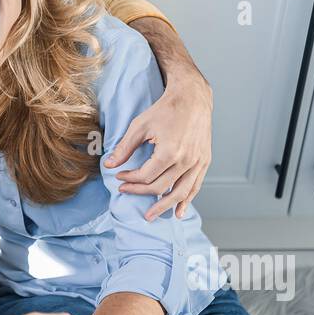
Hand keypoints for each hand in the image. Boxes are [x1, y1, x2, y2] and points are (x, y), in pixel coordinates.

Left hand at [104, 71, 212, 220]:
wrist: (192, 98)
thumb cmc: (165, 110)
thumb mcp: (140, 125)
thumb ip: (125, 147)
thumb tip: (109, 165)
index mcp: (169, 152)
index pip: (146, 176)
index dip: (130, 179)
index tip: (119, 176)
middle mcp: (186, 161)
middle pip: (160, 187)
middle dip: (140, 191)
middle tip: (126, 191)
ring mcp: (197, 163)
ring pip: (180, 193)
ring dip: (164, 207)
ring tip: (150, 216)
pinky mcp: (204, 161)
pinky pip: (195, 186)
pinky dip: (187, 201)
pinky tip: (179, 211)